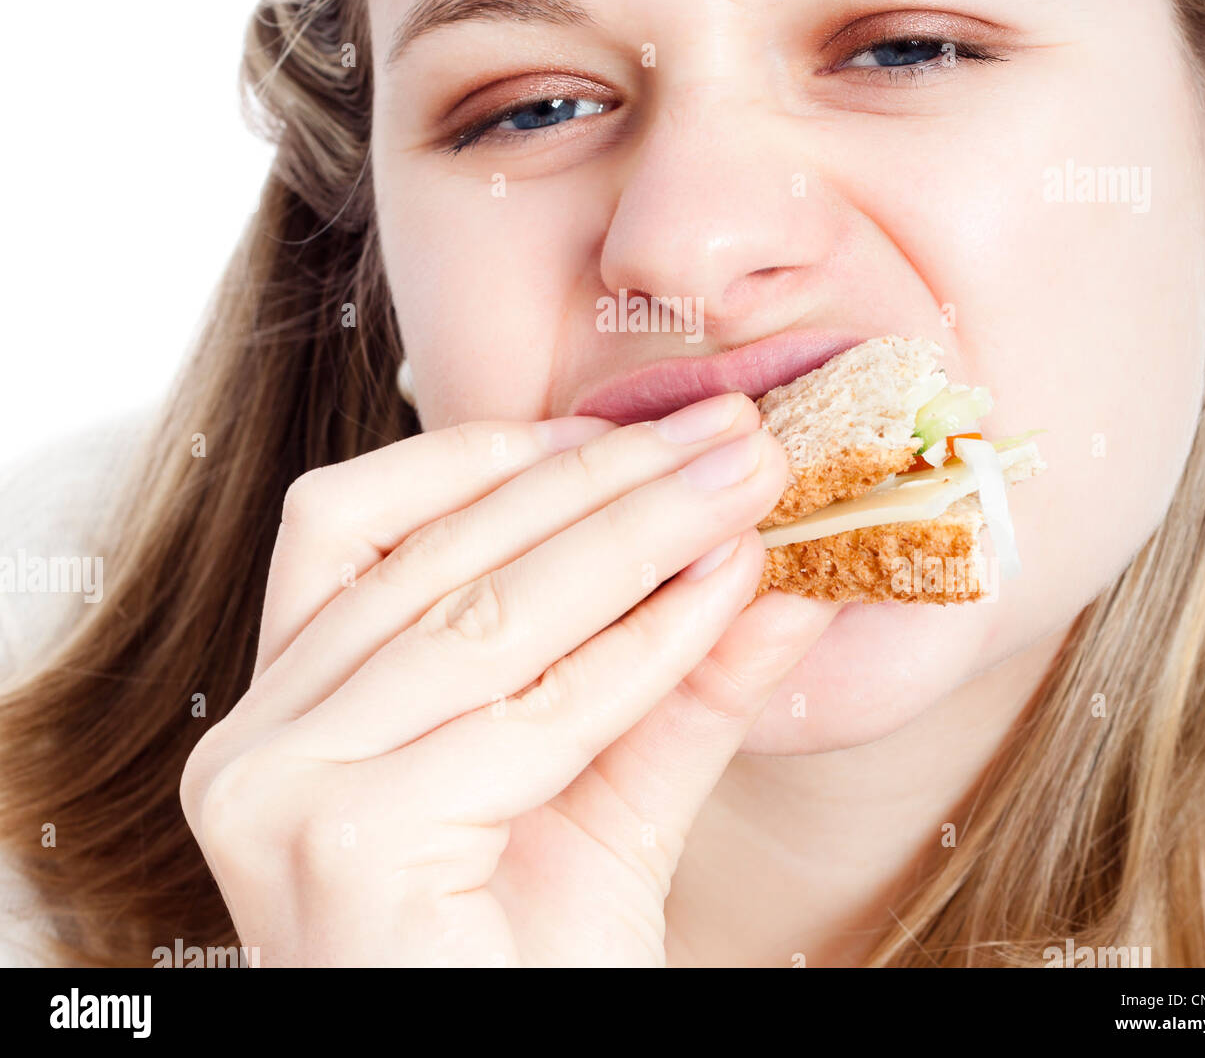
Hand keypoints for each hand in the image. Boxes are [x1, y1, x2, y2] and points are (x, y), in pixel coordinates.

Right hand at [180, 394, 835, 964]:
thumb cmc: (536, 960)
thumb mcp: (605, 789)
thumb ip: (672, 680)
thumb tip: (767, 567)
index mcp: (289, 710)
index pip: (354, 525)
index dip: (487, 458)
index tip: (624, 426)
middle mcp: (255, 743)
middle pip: (438, 555)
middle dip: (602, 479)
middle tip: (730, 435)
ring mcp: (281, 792)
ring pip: (486, 614)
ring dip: (637, 535)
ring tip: (744, 487)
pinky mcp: (341, 844)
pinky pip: (532, 708)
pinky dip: (644, 644)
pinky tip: (729, 593)